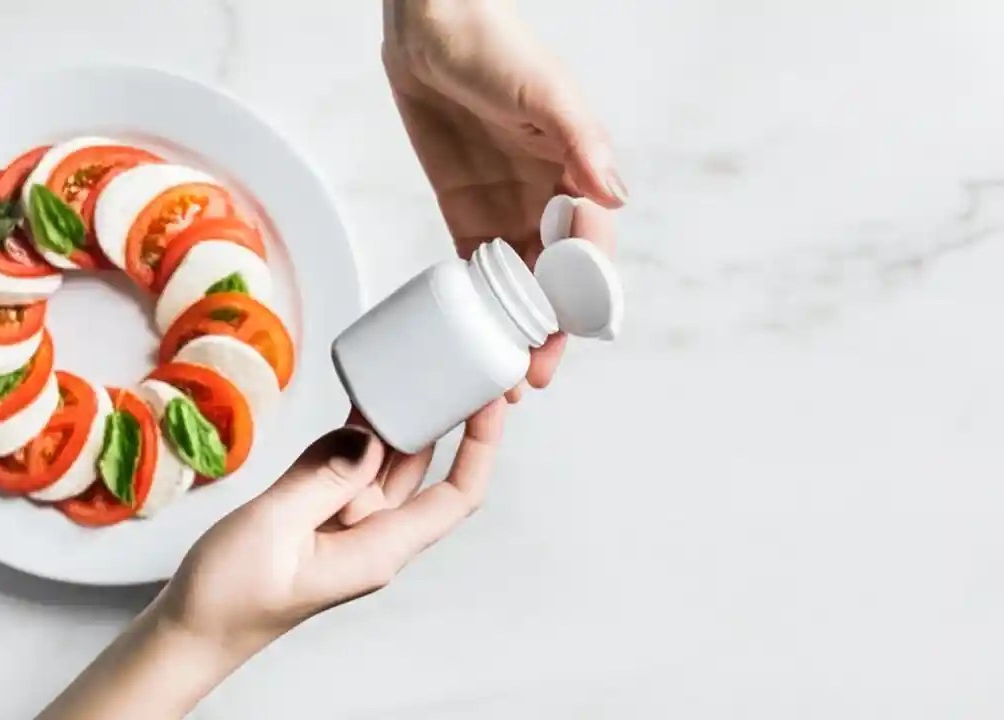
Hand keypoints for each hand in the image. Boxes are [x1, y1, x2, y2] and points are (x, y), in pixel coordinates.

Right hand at [40, 402, 506, 718]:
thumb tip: (365, 436)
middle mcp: (370, 536)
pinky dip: (354, 434)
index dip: (479, 449)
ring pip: (383, 463)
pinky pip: (346, 467)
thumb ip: (322, 478)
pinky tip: (360, 402)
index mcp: (376, 550)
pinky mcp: (317, 514)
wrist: (190, 629)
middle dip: (441, 420)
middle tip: (450, 366)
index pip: (454, 497)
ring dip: (395, 421)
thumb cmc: (228, 599)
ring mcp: (344, 525)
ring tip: (407, 370)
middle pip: (423, 471)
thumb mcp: (274, 528)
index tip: (488, 405)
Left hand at [384, 0, 621, 399]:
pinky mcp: (466, 210)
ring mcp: (506, 207)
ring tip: (500, 381)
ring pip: (514, 286)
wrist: (430, 27)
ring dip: (511, 333)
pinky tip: (474, 343)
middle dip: (546, 333)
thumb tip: (616, 196)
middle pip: (552, 281)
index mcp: (574, 174)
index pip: (585, 249)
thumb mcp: (546, 90)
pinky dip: (477, 307)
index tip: (569, 336)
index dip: (579, 298)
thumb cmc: (495, 46)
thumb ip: (582, 143)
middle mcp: (545, 198)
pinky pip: (474, 268)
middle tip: (529, 379)